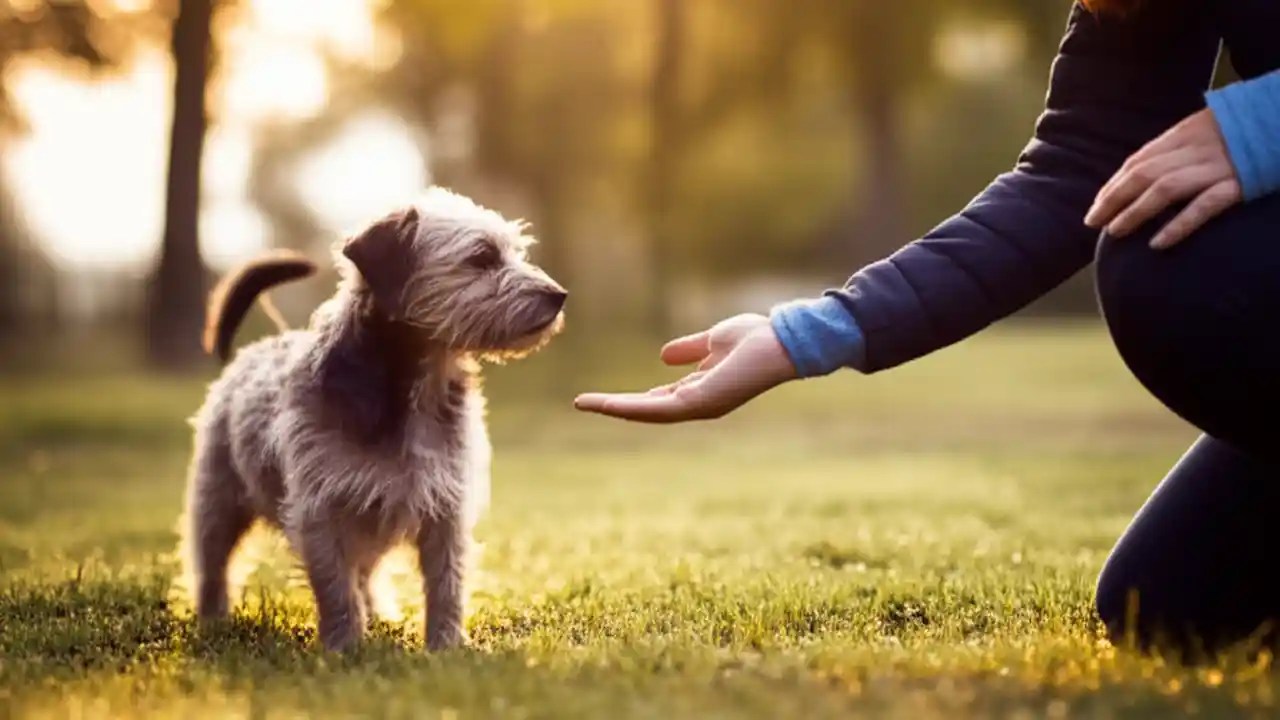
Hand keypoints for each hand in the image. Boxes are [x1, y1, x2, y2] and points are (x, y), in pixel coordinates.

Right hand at [573, 314, 797, 422]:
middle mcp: (698, 403)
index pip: (658, 399)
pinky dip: (632, 406)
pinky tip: (610, 403)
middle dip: (615, 407)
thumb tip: (663, 356)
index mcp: (700, 390)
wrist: (781, 340)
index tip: (604, 398)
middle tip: (583, 404)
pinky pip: (658, 407)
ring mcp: (699, 405)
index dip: (631, 398)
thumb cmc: (756, 339)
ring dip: (614, 408)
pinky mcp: (701, 402)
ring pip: (647, 412)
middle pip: (648, 409)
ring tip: (585, 404)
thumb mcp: (713, 341)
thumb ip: (689, 349)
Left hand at [1085, 107, 1242, 249]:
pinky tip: (1159, 243)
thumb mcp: (1212, 128)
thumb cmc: (1252, 126)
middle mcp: (1198, 147)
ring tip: (1115, 232)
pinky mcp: (1241, 183)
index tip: (1096, 206)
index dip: (1114, 184)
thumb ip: (1183, 147)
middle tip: (1093, 222)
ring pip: (1165, 189)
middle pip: (1144, 174)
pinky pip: (1205, 206)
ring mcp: (1220, 165)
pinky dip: (1179, 224)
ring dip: (1136, 212)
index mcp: (1187, 132)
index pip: (1139, 161)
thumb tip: (1150, 172)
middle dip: (1114, 199)